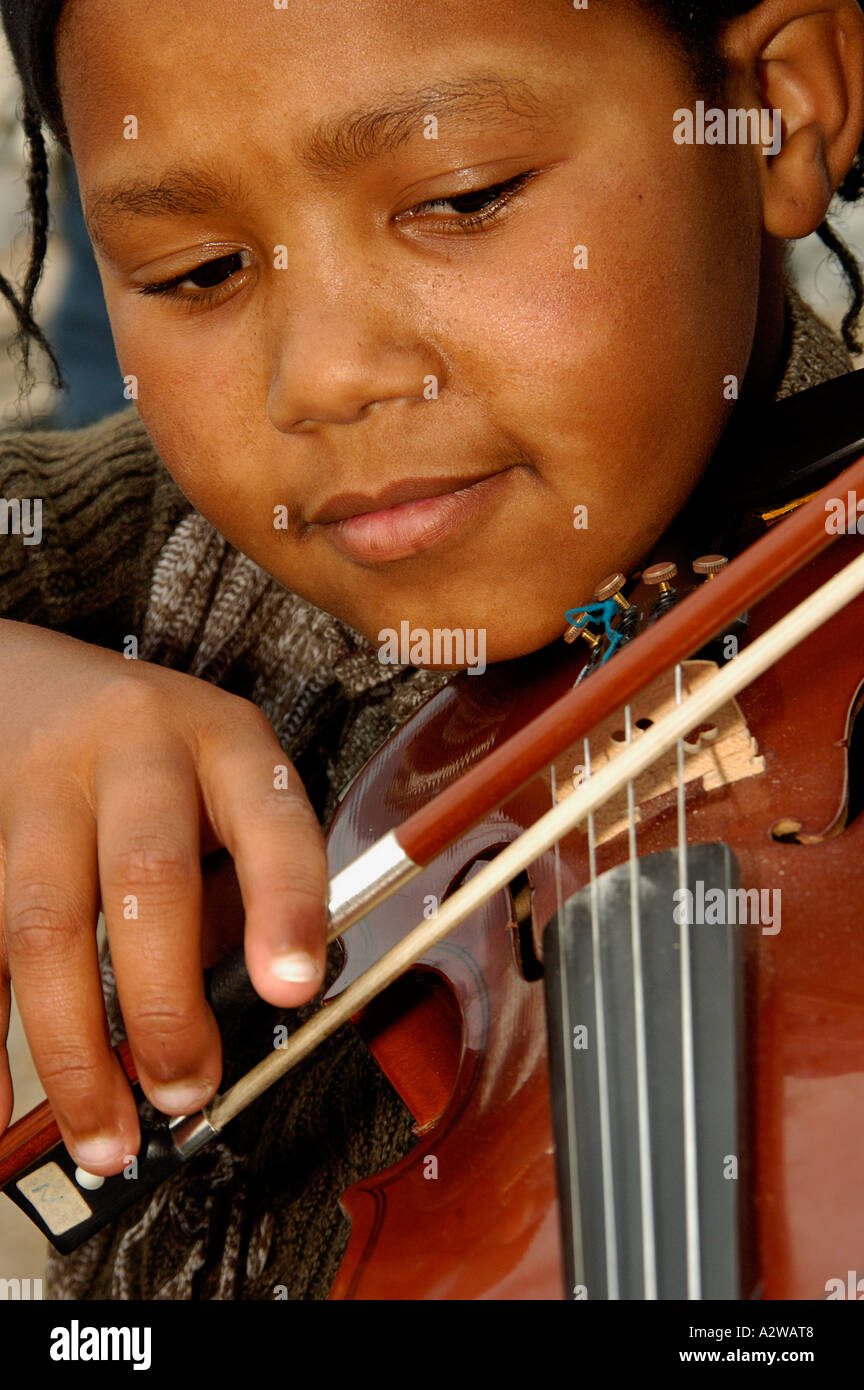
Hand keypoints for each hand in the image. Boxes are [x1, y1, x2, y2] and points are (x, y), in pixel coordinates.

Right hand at [0, 618, 327, 1174]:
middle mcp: (132, 750)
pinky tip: (1, 1104)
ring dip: (74, 1045)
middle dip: (166, 1002)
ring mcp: (41, 787)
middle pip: (147, 876)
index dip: (285, 905)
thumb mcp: (224, 779)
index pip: (269, 821)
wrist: (27, 679)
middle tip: (183, 1089)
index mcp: (223, 739)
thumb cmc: (154, 754)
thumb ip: (238, 879)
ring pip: (45, 922)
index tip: (293, 990)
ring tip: (104, 1133)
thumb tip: (247, 1005)